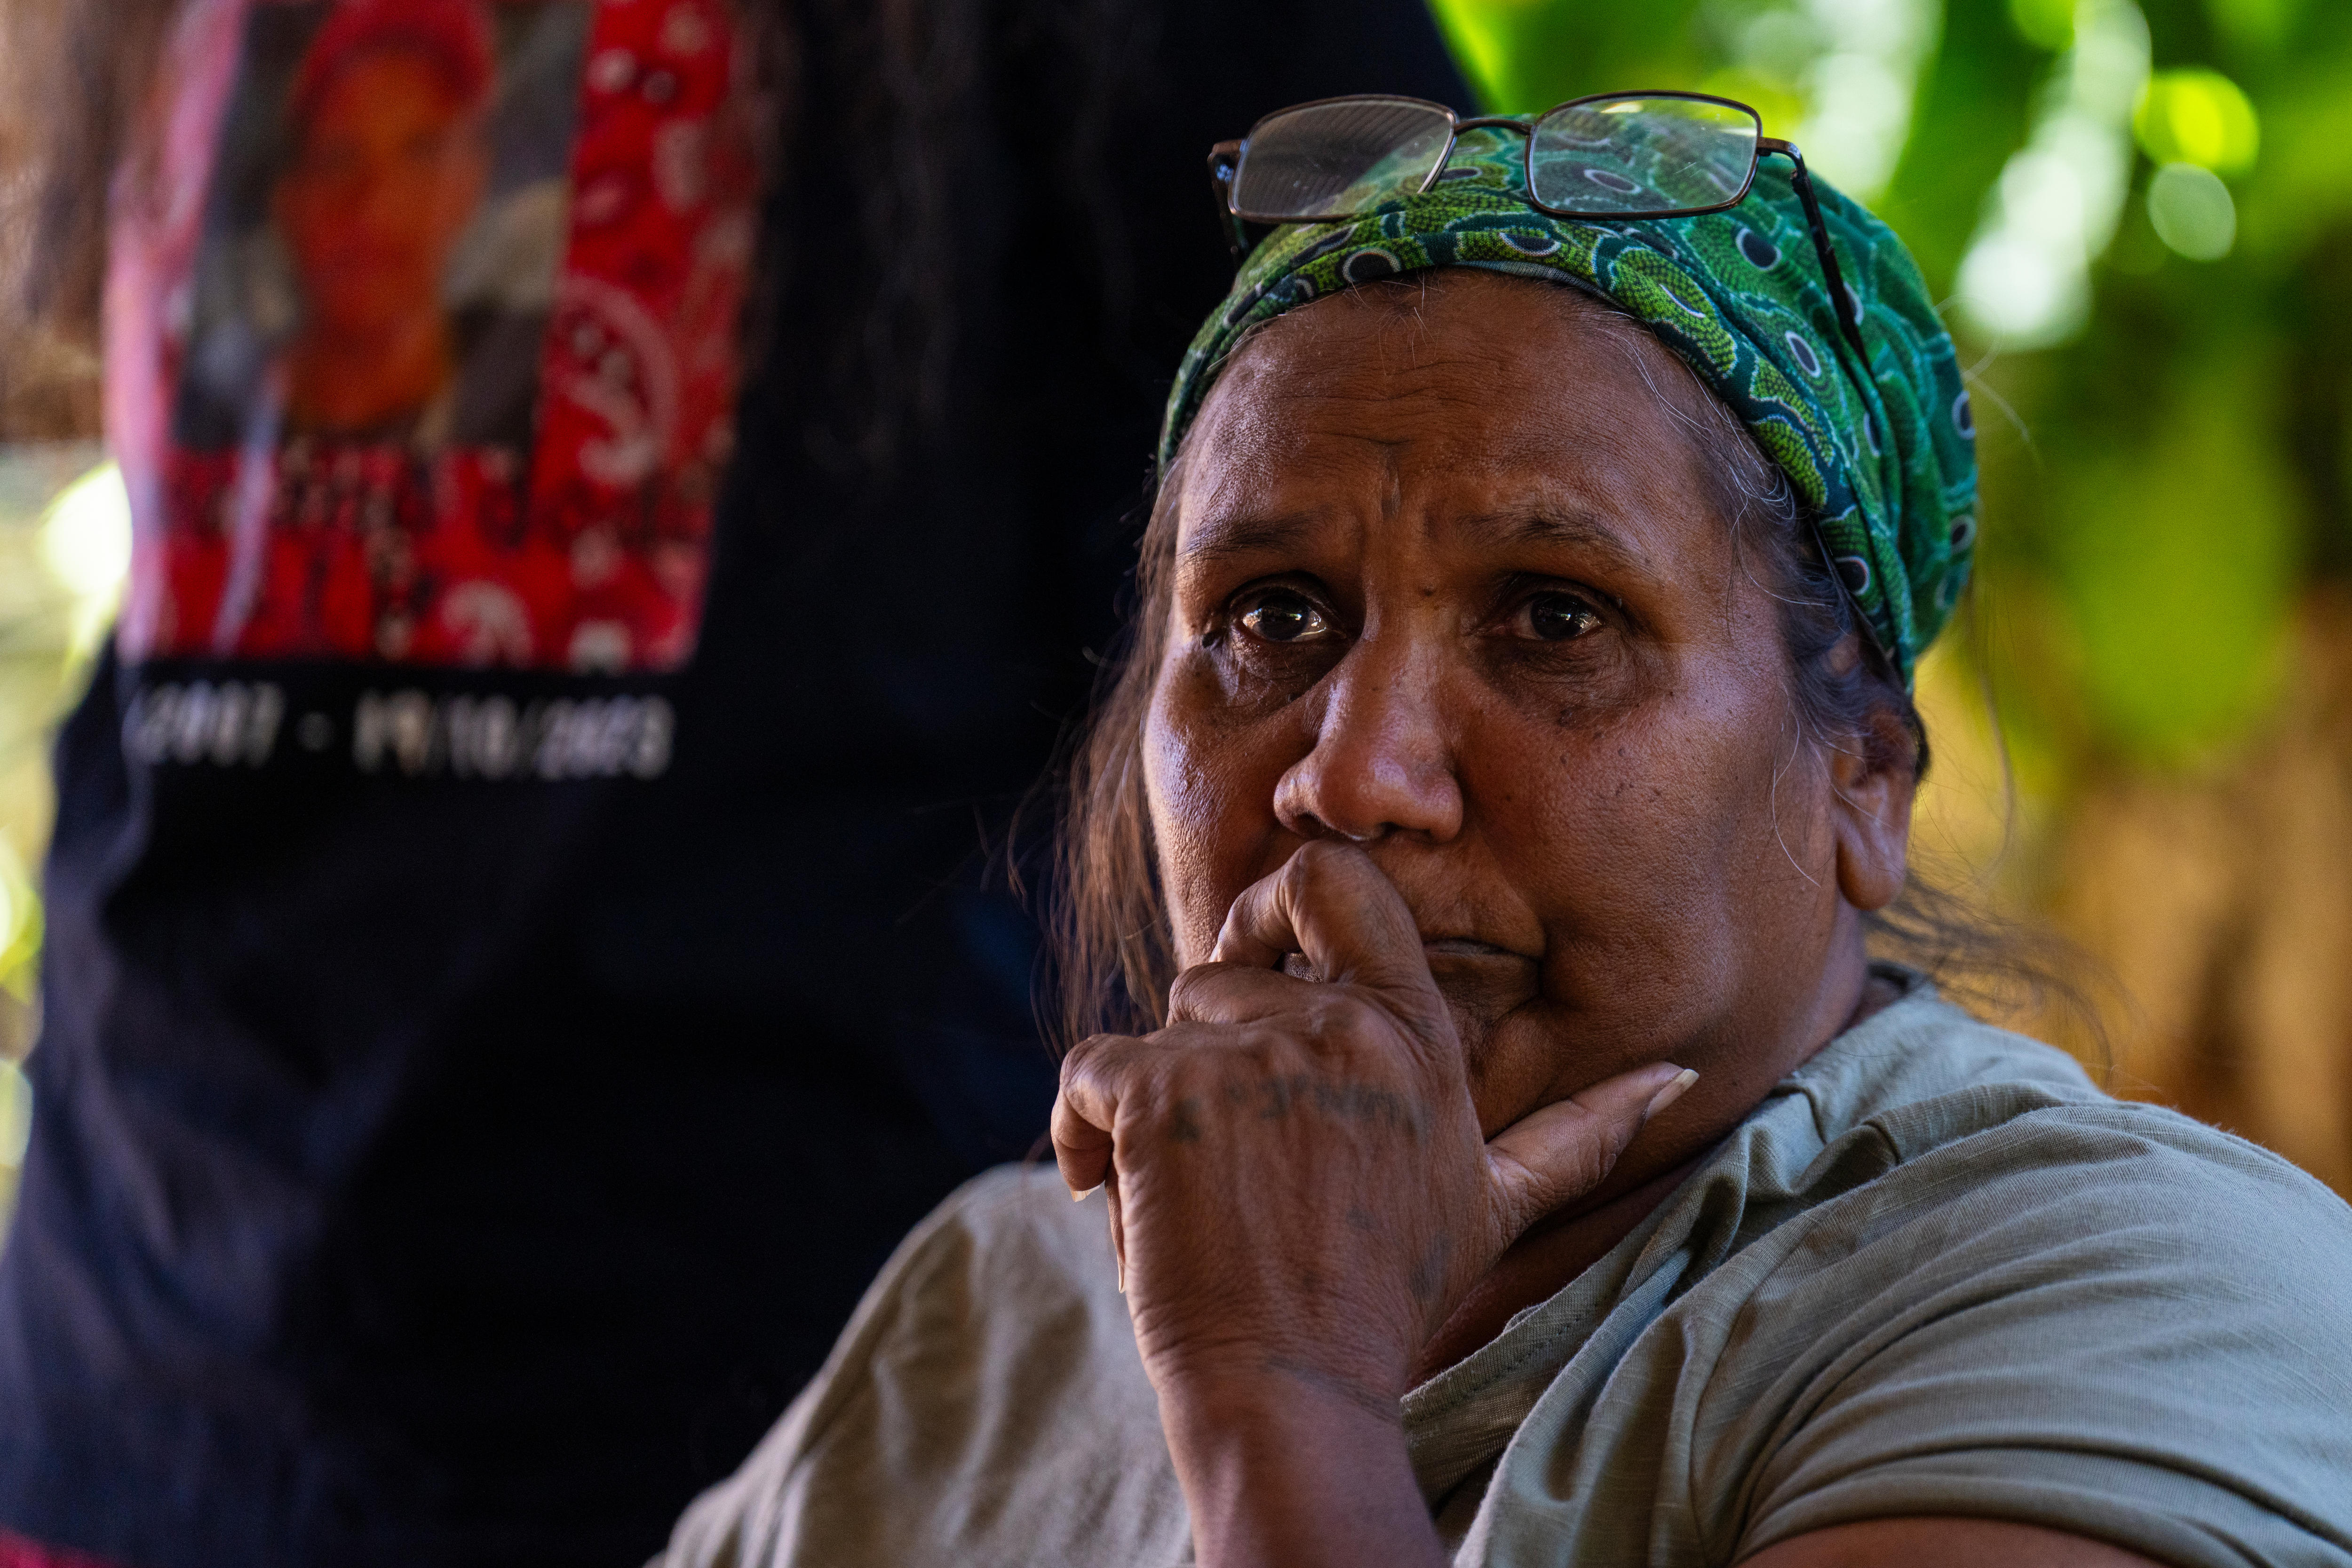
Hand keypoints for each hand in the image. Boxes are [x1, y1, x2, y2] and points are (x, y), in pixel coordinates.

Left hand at [1052, 838, 1691, 1417]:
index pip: (1333, 878)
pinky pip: (1084, 1070)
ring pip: (1154, 1024)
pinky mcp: (1160, 1096)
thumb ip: (1582, 1132)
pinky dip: (1077, 1129)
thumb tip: (1672, 1077)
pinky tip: (1106, 1188)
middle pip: (1221, 967)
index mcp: (1411, 1033)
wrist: (1295, 1386)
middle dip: (1205, 1045)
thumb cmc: (1388, 1294)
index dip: (1274, 902)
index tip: (1257, 962)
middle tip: (1224, 1140)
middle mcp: (1334, 1027)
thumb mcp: (1495, 1204)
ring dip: (1150, 1104)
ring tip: (1186, 1189)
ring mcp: (1246, 1058)